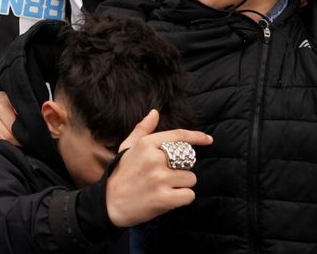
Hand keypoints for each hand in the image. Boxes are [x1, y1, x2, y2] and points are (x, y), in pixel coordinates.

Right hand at [104, 110, 213, 227]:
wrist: (108, 203)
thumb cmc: (120, 174)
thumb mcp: (127, 148)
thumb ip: (142, 130)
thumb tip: (155, 113)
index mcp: (146, 144)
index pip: (178, 136)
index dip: (196, 136)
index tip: (208, 139)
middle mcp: (154, 159)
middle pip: (187, 160)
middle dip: (181, 169)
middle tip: (165, 177)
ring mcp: (160, 179)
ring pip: (190, 179)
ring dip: (182, 185)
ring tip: (165, 188)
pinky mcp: (164, 198)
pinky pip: (189, 195)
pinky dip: (182, 198)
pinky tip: (168, 199)